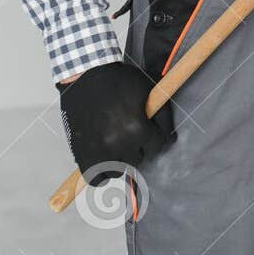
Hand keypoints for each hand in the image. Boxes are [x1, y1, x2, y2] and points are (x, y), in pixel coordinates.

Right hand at [57, 60, 173, 183]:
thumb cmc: (118, 80)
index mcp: (137, 128)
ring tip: (117, 146)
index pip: (158, 146)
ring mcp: (99, 151)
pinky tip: (105, 162)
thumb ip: (162, 115)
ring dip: (121, 160)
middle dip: (139, 146)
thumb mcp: (148, 89)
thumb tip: (171, 138)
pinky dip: (101, 174)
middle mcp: (119, 144)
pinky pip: (96, 178)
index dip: (156, 137)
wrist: (85, 76)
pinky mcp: (83, 153)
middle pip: (139, 158)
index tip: (149, 130)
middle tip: (131, 134)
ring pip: (119, 169)